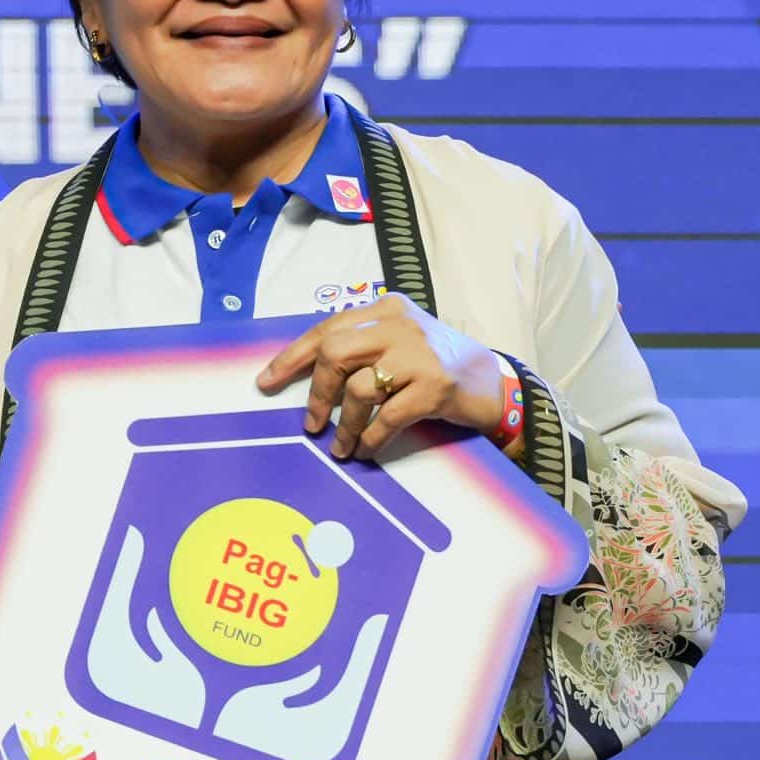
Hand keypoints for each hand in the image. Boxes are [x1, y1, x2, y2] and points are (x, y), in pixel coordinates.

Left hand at [257, 296, 505, 458]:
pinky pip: (386, 416)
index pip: (327, 329)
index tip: (265, 382)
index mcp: (385, 310)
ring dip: (343, 425)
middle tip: (312, 424)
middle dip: (317, 393)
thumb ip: (361, 349)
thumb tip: (305, 375)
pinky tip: (364, 449)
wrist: (494, 385)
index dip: (291, 357)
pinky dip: (369, 437)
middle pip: (335, 353)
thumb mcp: (398, 344)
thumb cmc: (436, 367)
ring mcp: (420, 354)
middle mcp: (400, 325)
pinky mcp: (436, 386)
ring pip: (358, 388)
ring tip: (341, 446)